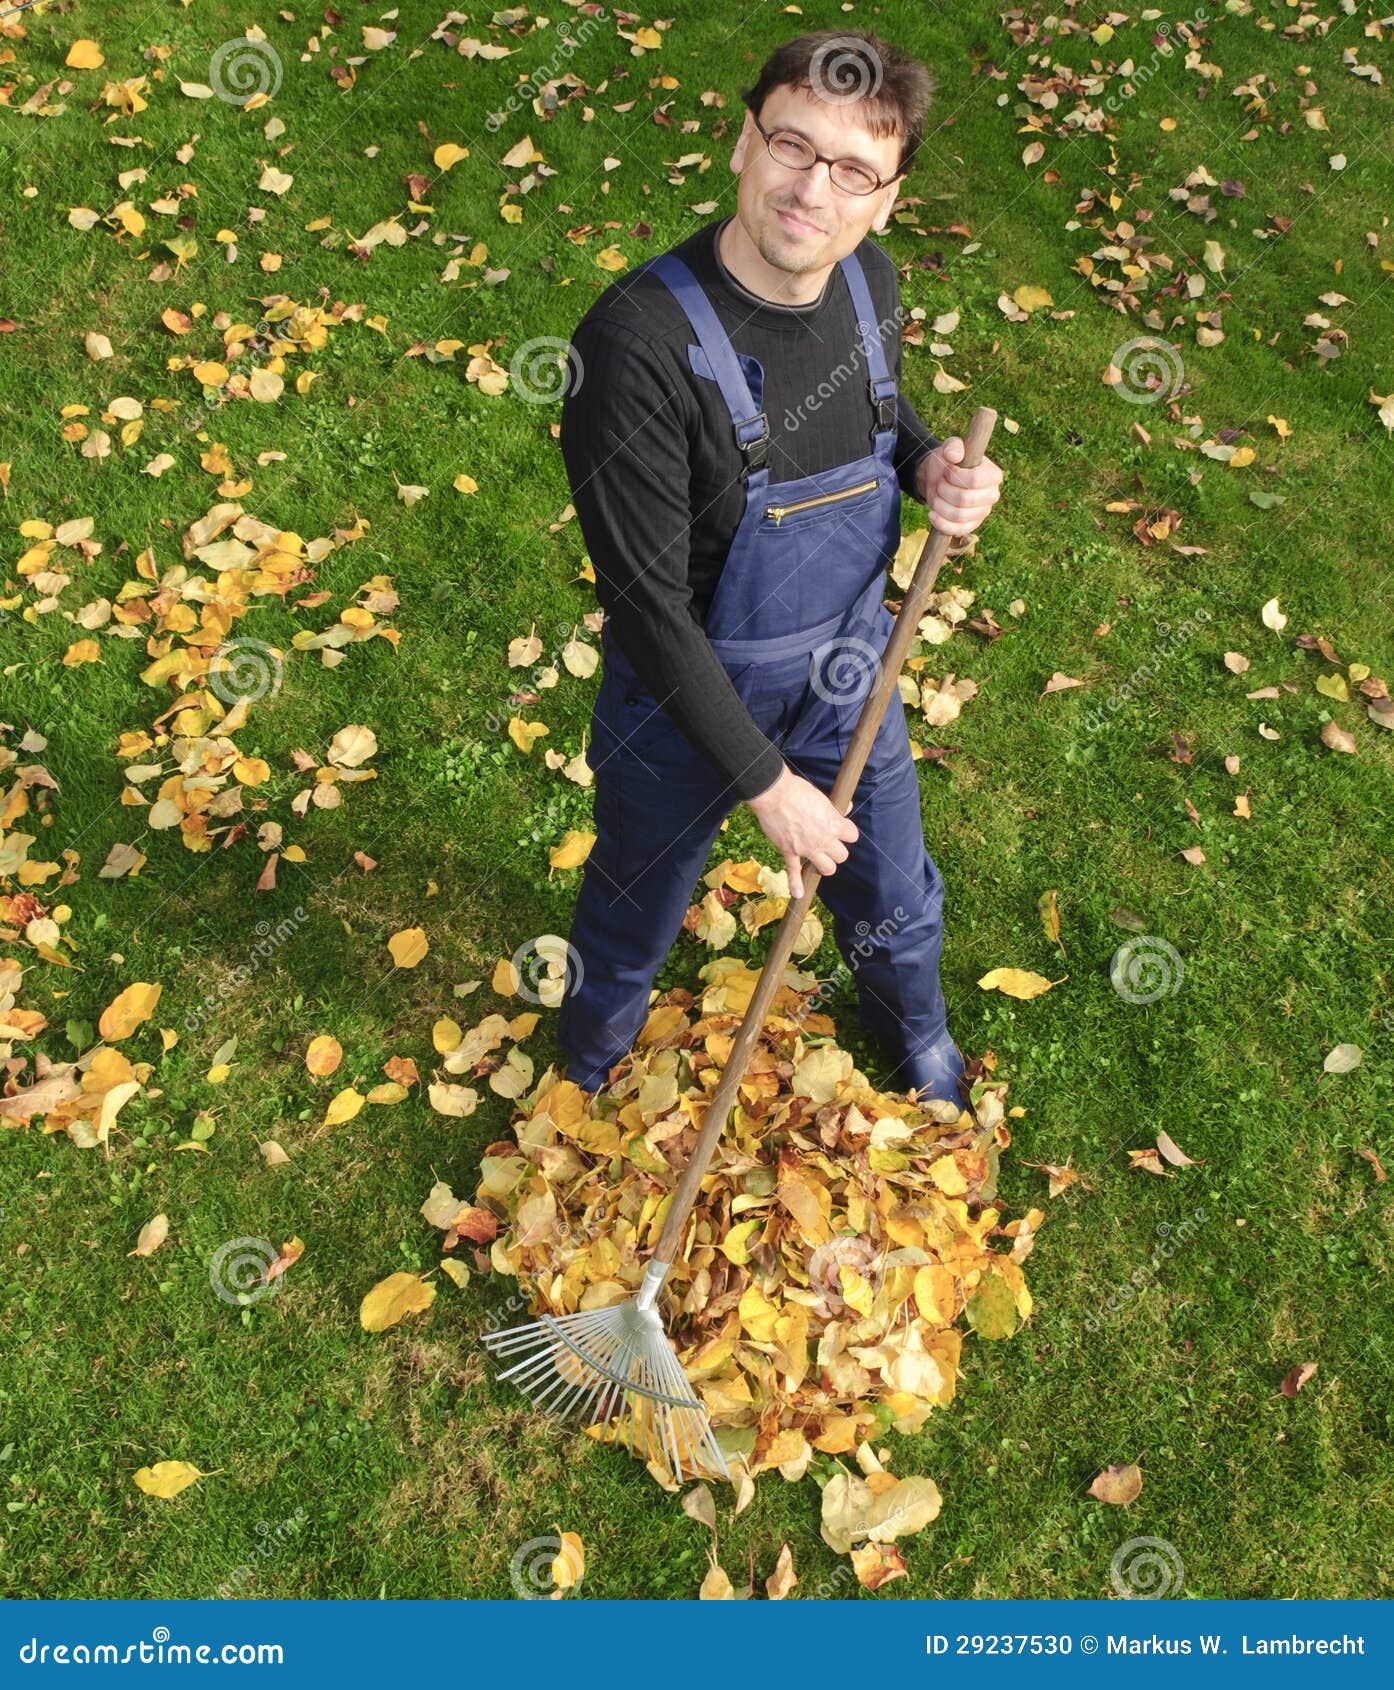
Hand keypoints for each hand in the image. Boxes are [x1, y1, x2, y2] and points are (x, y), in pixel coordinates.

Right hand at [746, 764, 857, 900]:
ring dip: (825, 866)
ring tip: (821, 860)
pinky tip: (798, 894)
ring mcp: (807, 848)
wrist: (774, 794)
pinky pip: (794, 871)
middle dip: (837, 850)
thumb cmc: (798, 791)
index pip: (852, 836)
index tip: (842, 828)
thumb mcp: (822, 796)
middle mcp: (823, 840)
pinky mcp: (790, 851)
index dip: (847, 832)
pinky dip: (795, 883)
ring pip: (826, 868)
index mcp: (834, 825)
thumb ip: (835, 807)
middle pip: (842, 856)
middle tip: (830, 844)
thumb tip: (847, 808)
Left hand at [916, 437, 1002, 535]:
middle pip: (964, 499)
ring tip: (935, 495)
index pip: (974, 480)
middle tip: (939, 483)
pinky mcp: (971, 525)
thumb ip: (953, 446)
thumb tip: (953, 455)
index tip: (947, 471)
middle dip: (944, 491)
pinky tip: (932, 514)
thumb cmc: (949, 462)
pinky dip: (940, 523)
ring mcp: (982, 512)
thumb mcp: (950, 448)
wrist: (941, 479)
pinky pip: (956, 530)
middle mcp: (992, 495)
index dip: (955, 476)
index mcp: (993, 475)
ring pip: (958, 515)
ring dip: (940, 505)